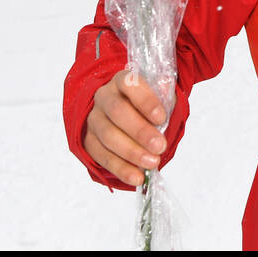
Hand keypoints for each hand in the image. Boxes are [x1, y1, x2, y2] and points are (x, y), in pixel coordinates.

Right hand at [83, 69, 168, 186]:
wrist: (126, 113)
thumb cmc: (146, 105)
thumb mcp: (159, 95)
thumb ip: (165, 99)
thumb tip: (169, 105)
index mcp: (121, 80)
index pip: (130, 84)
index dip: (145, 101)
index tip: (162, 118)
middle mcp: (103, 97)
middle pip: (117, 112)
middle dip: (140, 131)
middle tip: (160, 146)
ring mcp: (93, 119)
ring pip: (108, 136)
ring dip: (132, 153)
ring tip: (152, 163)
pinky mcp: (88, 141)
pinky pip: (101, 156)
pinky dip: (120, 168)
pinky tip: (137, 176)